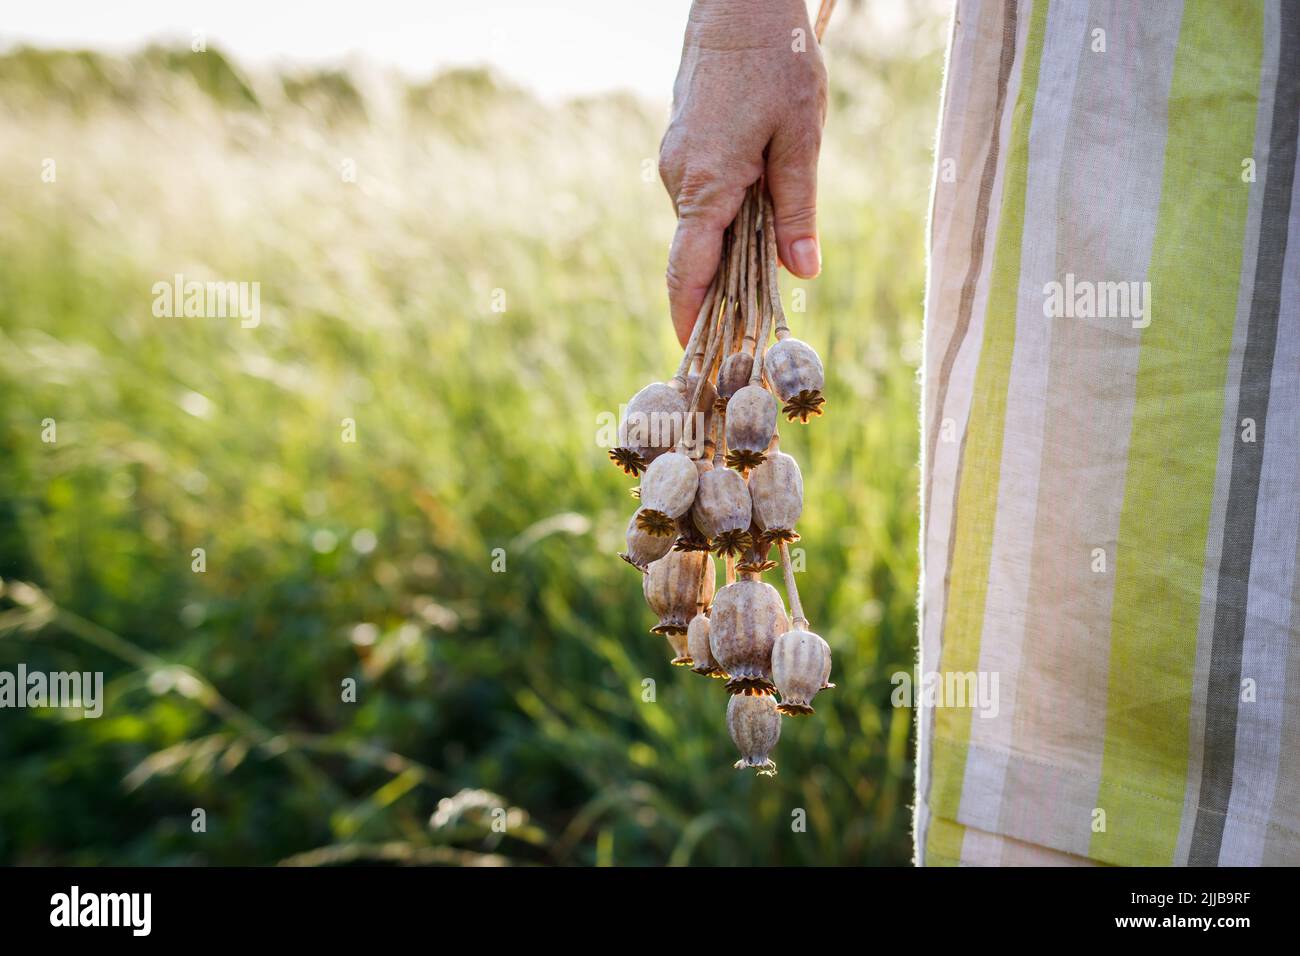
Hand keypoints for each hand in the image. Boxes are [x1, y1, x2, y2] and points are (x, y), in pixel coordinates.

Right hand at [659, 0, 827, 345]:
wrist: (738, 2)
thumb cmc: (775, 61)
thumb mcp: (801, 137)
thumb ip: (798, 208)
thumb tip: (803, 270)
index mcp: (706, 184)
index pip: (687, 271)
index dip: (689, 317)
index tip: (694, 352)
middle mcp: (680, 178)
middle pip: (696, 254)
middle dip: (723, 290)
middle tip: (758, 324)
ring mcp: (676, 162)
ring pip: (702, 225)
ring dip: (732, 247)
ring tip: (772, 261)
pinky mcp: (683, 147)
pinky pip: (702, 199)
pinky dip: (726, 218)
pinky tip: (760, 211)